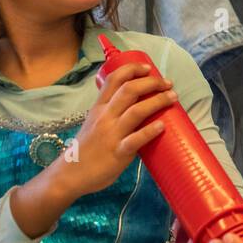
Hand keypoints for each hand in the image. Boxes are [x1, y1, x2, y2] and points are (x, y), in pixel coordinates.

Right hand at [55, 62, 174, 196]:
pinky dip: (150, 131)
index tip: (149, 68)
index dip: (132, 69)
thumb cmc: (87, 148)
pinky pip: (136, 139)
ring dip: (157, 101)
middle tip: (167, 83)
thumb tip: (136, 102)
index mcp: (99, 108)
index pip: (114, 79)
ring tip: (172, 97)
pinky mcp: (118, 152)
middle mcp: (105, 117)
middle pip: (129, 90)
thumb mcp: (93, 123)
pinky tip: (163, 126)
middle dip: (151, 83)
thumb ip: (110, 112)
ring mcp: (111, 134)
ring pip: (136, 111)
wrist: (70, 174)